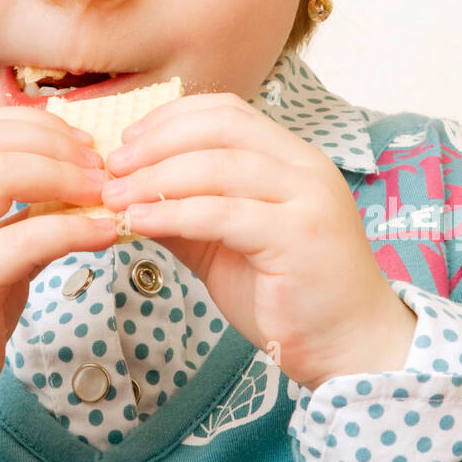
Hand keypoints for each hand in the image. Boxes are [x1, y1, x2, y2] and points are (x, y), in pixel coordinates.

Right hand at [0, 106, 118, 428]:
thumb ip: (14, 217)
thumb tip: (76, 187)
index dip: (35, 125)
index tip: (80, 143)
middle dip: (54, 142)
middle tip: (100, 166)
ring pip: (2, 173)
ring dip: (64, 175)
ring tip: (102, 194)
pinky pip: (27, 237)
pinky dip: (75, 229)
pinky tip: (105, 235)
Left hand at [101, 92, 416, 391]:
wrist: (350, 349)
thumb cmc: (289, 295)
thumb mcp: (225, 242)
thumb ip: (186, 210)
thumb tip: (127, 189)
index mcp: (292, 158)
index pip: (226, 112)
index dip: (170, 118)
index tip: (126, 140)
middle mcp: (305, 168)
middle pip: (221, 128)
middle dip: (156, 141)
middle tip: (112, 166)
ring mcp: (307, 199)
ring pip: (219, 165)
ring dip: (156, 177)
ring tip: (115, 196)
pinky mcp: (299, 237)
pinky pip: (223, 213)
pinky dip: (174, 212)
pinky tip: (140, 222)